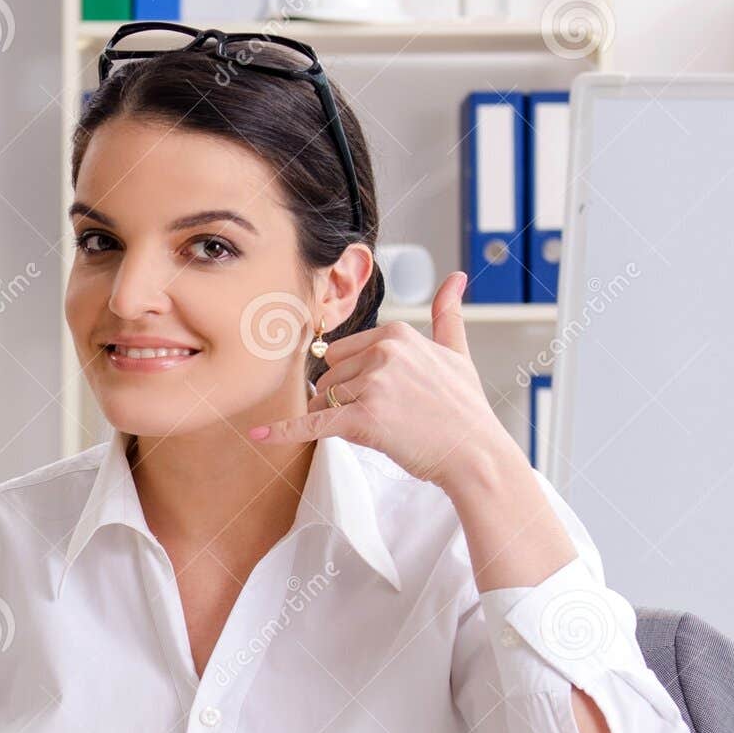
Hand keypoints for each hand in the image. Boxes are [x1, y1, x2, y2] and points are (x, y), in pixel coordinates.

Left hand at [249, 272, 513, 489]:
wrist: (475, 454)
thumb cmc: (464, 409)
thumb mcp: (458, 353)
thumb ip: (447, 314)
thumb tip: (456, 278)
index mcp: (396, 334)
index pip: (342, 353)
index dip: (353, 379)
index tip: (381, 396)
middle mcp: (382, 353)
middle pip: (330, 377)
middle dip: (344, 399)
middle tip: (386, 417)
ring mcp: (372, 385)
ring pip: (324, 401)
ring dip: (339, 419)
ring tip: (382, 429)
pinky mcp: (363, 420)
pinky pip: (313, 424)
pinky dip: (284, 431)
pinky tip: (258, 435)